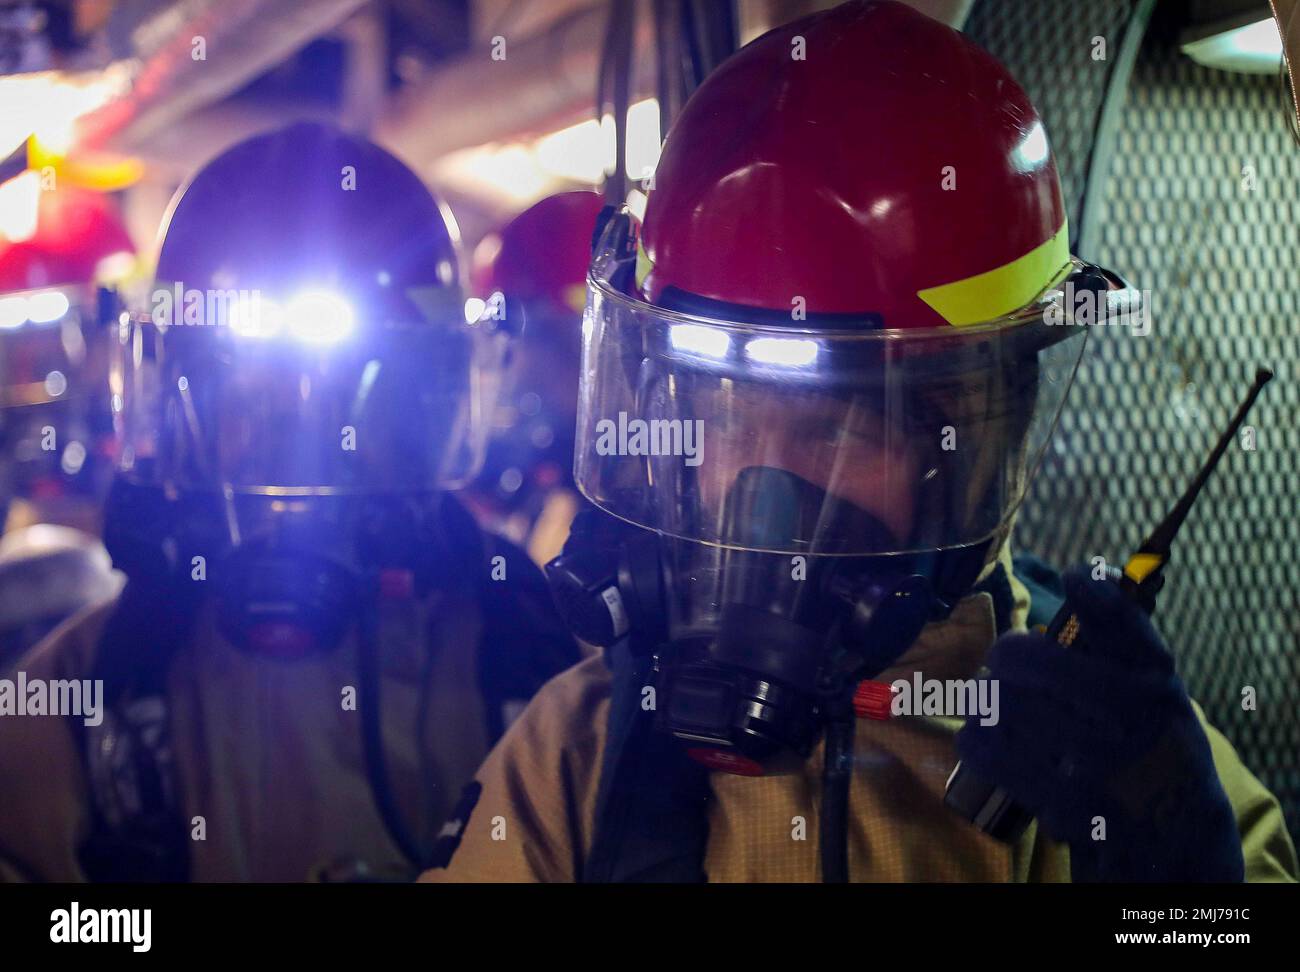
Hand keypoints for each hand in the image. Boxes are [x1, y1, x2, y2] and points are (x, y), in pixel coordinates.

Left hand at [955, 565, 1243, 881]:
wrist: (1171, 833)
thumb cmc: (1150, 741)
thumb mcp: (1156, 687)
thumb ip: (1122, 636)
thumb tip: (1085, 573)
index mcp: (1155, 683)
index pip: (1120, 616)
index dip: (1092, 587)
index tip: (1075, 578)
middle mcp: (1130, 719)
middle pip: (1021, 658)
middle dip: (1009, 654)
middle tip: (1012, 662)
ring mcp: (1093, 765)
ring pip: (994, 701)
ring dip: (990, 698)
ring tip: (1006, 703)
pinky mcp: (1058, 801)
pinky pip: (983, 747)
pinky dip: (979, 738)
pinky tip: (997, 739)